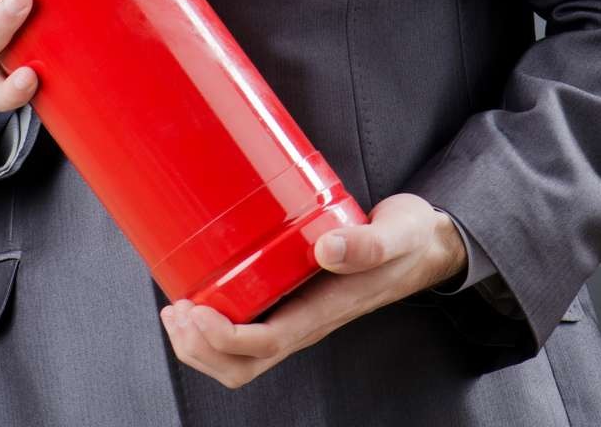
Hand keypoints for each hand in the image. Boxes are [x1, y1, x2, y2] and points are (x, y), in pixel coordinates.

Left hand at [159, 193, 465, 389]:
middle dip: (200, 348)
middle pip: (241, 364)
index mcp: (323, 313)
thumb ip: (365, 244)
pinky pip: (247, 330)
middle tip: (176, 309)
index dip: (221, 339)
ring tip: (177, 310)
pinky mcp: (292, 300)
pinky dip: (213, 325)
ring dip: (200, 343)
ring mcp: (297, 316)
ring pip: (239, 356)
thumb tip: (326, 248)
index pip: (263, 345)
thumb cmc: (408, 242)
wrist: (424, 246)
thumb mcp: (394, 236)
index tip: (194, 310)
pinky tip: (200, 294)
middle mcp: (305, 323)